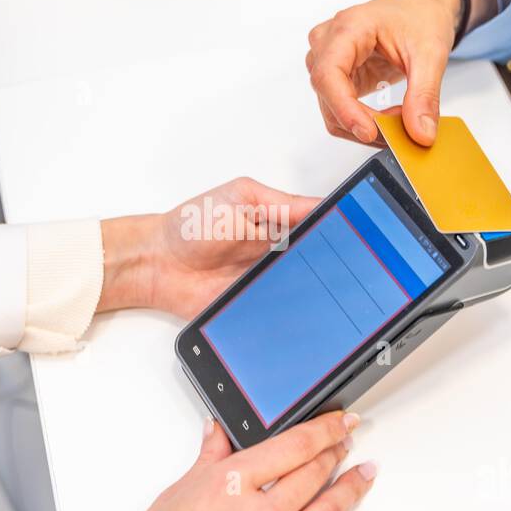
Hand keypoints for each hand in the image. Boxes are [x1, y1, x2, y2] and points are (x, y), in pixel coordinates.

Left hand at [98, 177, 317, 318]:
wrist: (157, 264)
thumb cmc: (191, 225)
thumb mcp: (240, 199)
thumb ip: (281, 204)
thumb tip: (320, 203)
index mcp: (277, 220)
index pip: (320, 224)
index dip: (338, 228)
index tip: (354, 231)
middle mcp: (277, 251)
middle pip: (318, 258)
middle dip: (331, 261)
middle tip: (336, 262)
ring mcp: (267, 279)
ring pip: (304, 286)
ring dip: (310, 286)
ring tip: (313, 282)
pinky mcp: (256, 305)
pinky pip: (281, 311)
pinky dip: (289, 311)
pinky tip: (293, 305)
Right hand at [109, 411, 380, 510]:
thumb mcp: (175, 496)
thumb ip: (208, 460)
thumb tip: (219, 433)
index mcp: (231, 486)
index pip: (294, 446)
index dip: (325, 428)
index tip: (340, 421)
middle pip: (314, 473)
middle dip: (337, 452)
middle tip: (348, 441)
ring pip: (328, 510)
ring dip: (353, 487)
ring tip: (365, 472)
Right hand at [305, 0, 461, 147]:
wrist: (422, 8)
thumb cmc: (421, 17)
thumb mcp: (431, 54)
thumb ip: (425, 95)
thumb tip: (420, 133)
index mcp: (348, 27)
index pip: (328, 74)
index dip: (344, 108)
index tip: (369, 132)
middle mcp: (328, 42)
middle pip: (328, 96)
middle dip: (361, 122)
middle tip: (399, 132)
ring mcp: (328, 60)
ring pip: (331, 110)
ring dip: (363, 125)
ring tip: (399, 121)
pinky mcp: (336, 77)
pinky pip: (340, 110)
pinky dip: (364, 121)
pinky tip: (390, 118)